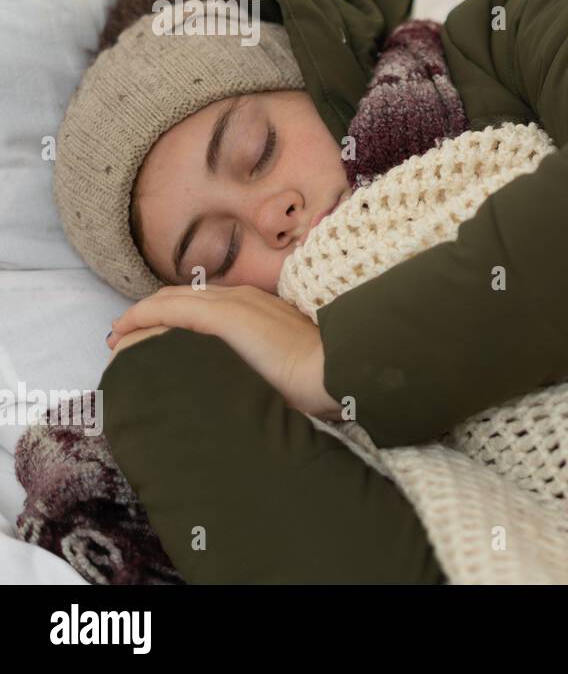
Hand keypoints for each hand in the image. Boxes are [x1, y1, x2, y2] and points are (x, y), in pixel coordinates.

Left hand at [107, 285, 342, 419]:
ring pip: (170, 301)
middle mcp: (242, 297)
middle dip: (148, 314)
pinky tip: (123, 331)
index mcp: (258, 307)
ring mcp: (235, 303)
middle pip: (182, 297)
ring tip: (118, 338)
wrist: (334, 369)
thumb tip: (243, 384)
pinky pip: (169, 310)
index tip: (151, 337)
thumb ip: (260, 365)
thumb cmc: (317, 378)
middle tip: (123, 338)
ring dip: (140, 317)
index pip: (203, 303)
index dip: (172, 315)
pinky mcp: (225, 316)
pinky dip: (142, 317)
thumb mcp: (282, 367)